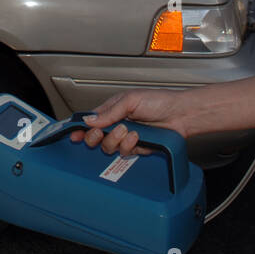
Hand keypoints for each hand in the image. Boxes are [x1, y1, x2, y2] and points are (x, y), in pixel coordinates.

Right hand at [69, 90, 190, 156]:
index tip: (74, 134)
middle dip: (96, 137)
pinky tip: (138, 138)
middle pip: (95, 137)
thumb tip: (89, 119)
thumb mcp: (130, 100)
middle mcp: (117, 124)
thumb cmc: (159, 101)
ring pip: (109, 147)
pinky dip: (130, 146)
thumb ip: (108, 112)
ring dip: (116, 140)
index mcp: (112, 109)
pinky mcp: (137, 148)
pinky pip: (125, 153)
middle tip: (101, 133)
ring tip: (128, 130)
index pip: (91, 120)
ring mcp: (126, 137)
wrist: (180, 114)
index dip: (81, 128)